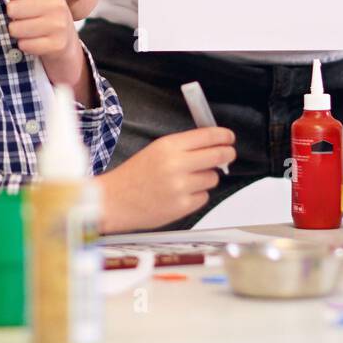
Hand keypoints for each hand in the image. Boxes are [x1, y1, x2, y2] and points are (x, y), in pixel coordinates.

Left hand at [5, 0, 86, 93]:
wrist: (65, 40)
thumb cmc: (46, 5)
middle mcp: (56, 3)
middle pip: (11, 9)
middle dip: (16, 16)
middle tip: (30, 15)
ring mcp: (58, 25)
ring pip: (15, 28)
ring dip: (20, 31)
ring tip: (34, 28)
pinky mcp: (56, 44)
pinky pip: (24, 44)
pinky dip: (27, 45)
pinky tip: (38, 41)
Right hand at [99, 128, 237, 232]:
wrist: (113, 201)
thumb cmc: (133, 176)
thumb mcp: (156, 150)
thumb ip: (184, 146)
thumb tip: (213, 143)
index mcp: (168, 146)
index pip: (207, 136)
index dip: (223, 135)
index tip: (229, 137)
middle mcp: (176, 165)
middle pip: (218, 155)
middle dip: (227, 154)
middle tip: (228, 154)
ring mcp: (180, 187)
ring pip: (213, 178)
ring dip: (206, 178)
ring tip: (187, 180)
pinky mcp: (182, 207)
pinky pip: (204, 197)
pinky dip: (197, 195)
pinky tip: (180, 194)